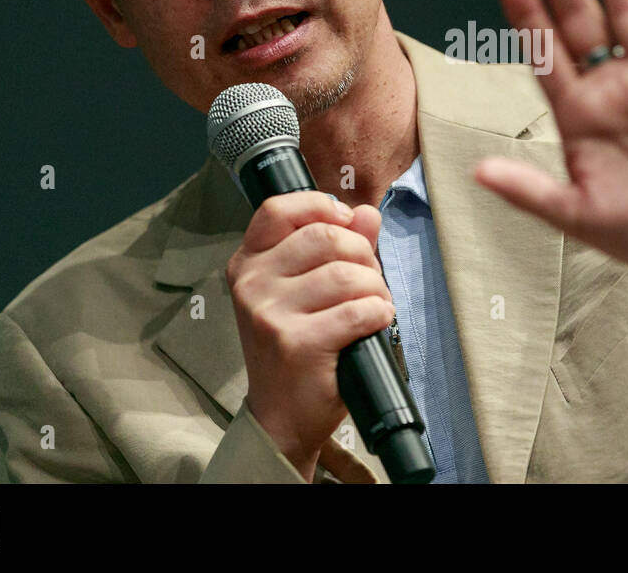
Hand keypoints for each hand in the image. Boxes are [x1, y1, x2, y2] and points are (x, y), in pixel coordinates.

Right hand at [225, 192, 394, 481]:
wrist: (281, 419)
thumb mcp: (308, 291)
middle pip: (326, 237)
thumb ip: (338, 246)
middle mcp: (251, 284)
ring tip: (373, 308)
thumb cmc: (298, 349)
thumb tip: (366, 213)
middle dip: (363, 256)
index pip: (278, 209)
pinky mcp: (297, 343)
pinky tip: (375, 324)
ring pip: (348, 275)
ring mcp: (270, 314)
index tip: (346, 223)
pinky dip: (379, 314)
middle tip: (368, 282)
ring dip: (375, 290)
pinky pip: (358, 310)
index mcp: (248, 264)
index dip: (321, 207)